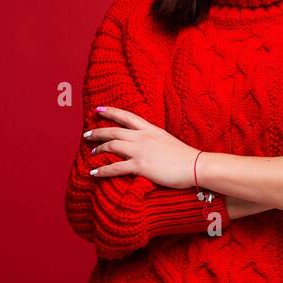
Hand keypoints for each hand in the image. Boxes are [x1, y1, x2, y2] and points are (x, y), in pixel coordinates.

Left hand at [84, 106, 199, 187]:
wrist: (196, 166)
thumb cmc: (186, 156)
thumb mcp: (168, 140)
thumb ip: (155, 140)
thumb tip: (147, 145)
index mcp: (151, 129)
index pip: (127, 117)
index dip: (111, 112)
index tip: (99, 110)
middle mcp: (143, 137)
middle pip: (114, 131)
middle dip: (98, 132)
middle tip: (87, 135)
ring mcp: (140, 151)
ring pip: (112, 146)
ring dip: (99, 149)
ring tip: (92, 153)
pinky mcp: (140, 166)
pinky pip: (115, 167)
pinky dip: (102, 170)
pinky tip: (94, 172)